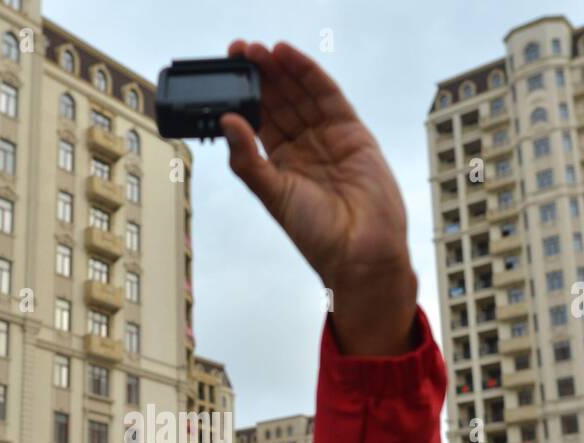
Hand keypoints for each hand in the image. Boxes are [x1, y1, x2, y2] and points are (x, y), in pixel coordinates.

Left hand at [221, 41, 416, 356]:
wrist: (360, 252)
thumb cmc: (316, 233)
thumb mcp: (272, 195)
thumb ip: (247, 159)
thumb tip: (225, 122)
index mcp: (280, 164)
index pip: (258, 121)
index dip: (243, 96)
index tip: (224, 73)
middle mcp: (303, 147)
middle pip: (279, 101)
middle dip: (259, 76)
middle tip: (238, 51)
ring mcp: (328, 137)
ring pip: (300, 94)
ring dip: (280, 69)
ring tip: (257, 49)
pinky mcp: (352, 132)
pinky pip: (327, 95)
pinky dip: (308, 73)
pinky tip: (287, 56)